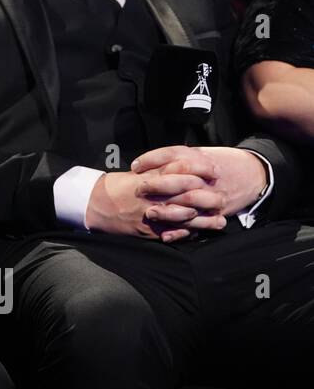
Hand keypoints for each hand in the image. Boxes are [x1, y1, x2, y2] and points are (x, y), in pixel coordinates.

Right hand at [83, 170, 218, 241]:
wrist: (95, 205)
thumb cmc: (116, 187)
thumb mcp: (137, 173)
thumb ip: (158, 169)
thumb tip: (182, 163)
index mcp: (151, 178)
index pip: (181, 170)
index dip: (201, 170)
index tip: (214, 171)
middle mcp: (154, 196)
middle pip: (189, 195)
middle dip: (209, 197)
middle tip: (223, 197)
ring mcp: (153, 214)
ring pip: (185, 217)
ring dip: (205, 220)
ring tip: (220, 221)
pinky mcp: (150, 230)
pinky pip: (173, 232)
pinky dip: (188, 233)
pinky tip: (200, 232)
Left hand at [131, 145, 268, 222]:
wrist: (253, 174)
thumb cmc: (221, 162)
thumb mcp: (201, 153)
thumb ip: (178, 157)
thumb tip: (146, 162)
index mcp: (200, 159)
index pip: (174, 154)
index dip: (152, 159)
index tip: (135, 166)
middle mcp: (206, 178)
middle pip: (180, 180)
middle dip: (157, 185)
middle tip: (139, 188)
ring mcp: (212, 197)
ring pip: (189, 204)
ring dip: (168, 211)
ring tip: (150, 213)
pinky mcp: (216, 214)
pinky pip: (198, 225)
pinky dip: (182, 231)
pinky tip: (165, 235)